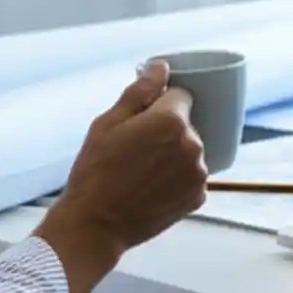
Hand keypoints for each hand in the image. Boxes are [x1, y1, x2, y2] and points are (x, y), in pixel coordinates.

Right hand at [34, 61, 207, 292]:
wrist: (94, 225)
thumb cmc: (95, 172)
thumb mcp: (108, 123)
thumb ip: (140, 91)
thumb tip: (160, 67)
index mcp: (172, 121)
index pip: (180, 95)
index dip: (160, 104)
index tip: (142, 119)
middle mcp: (193, 145)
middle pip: (186, 124)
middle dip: (167, 130)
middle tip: (136, 149)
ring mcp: (198, 173)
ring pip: (189, 150)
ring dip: (173, 154)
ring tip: (142, 170)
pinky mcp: (198, 197)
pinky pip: (191, 176)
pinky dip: (177, 178)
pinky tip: (153, 186)